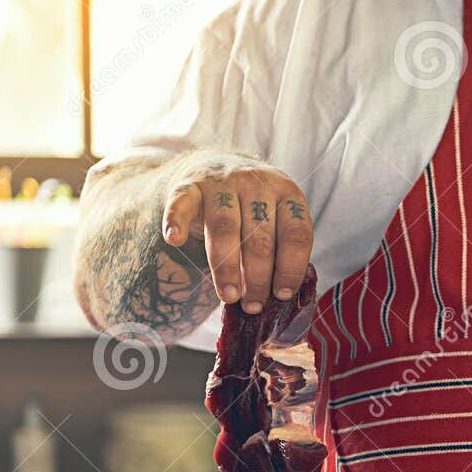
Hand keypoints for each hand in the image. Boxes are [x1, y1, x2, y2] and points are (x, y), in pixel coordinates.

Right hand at [162, 152, 310, 314]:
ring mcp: (222, 181)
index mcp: (288, 193)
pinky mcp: (189, 184)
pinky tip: (175, 241)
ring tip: (228, 296)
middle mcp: (256, 183)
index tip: (281, 295)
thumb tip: (276, 298)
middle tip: (252, 305)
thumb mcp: (277, 221)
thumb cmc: (255, 209)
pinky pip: (182, 203)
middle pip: (259, 238)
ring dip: (226, 268)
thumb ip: (280, 250)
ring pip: (225, 228)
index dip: (290, 268)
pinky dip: (176, 221)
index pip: (295, 235)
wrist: (218, 167)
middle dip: (257, 278)